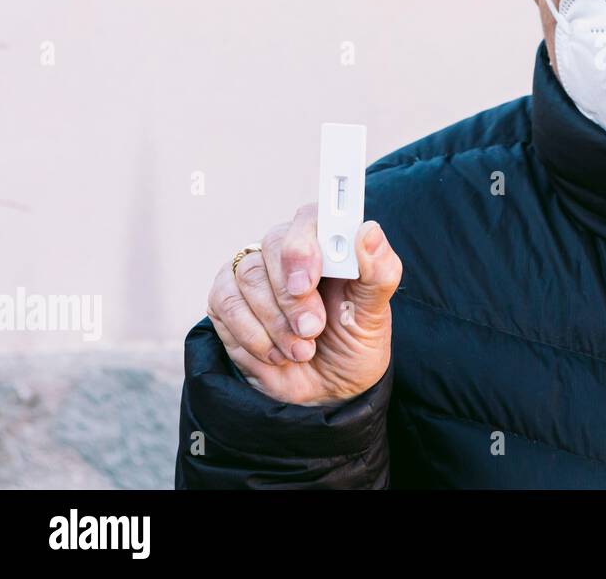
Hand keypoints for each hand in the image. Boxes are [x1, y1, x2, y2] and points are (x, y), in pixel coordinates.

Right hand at [206, 205, 402, 405]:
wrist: (327, 388)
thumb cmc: (353, 341)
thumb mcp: (374, 313)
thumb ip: (379, 271)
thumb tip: (368, 230)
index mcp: (328, 242)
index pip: (310, 217)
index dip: (305, 243)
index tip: (310, 280)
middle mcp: (287, 250)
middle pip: (273, 244)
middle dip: (292, 297)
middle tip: (312, 329)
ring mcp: (255, 273)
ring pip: (249, 277)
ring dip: (276, 322)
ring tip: (303, 349)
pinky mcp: (227, 299)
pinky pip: (226, 303)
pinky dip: (253, 336)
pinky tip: (277, 353)